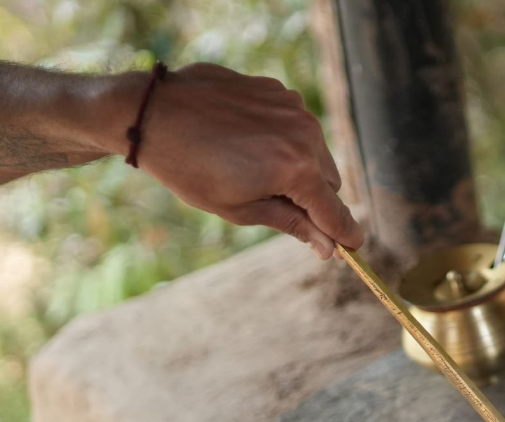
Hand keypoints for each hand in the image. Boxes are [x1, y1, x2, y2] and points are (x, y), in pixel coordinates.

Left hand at [124, 63, 364, 258]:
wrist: (152, 113)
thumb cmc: (189, 168)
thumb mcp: (239, 208)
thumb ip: (292, 224)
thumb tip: (327, 247)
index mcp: (296, 170)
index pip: (334, 212)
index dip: (344, 234)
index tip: (353, 248)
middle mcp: (304, 135)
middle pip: (330, 182)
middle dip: (313, 199)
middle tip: (275, 205)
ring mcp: (292, 108)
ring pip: (316, 152)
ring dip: (298, 168)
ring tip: (252, 168)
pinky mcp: (278, 91)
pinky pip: (296, 125)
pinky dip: (283, 140)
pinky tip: (246, 141)